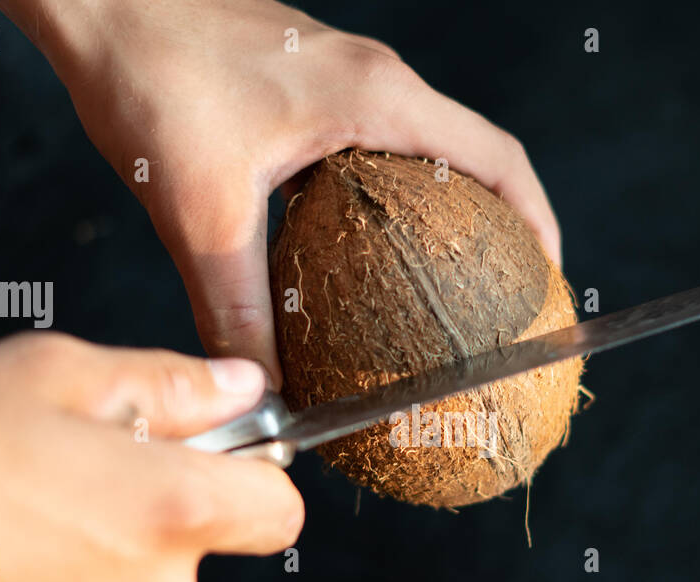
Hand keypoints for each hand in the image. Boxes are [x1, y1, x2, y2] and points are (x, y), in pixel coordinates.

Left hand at [0, 0, 561, 385]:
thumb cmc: (149, 73)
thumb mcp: (199, 210)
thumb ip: (234, 308)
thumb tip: (262, 391)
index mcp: (376, 98)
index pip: (497, 158)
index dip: (539, 222)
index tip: (549, 281)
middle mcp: (373, 80)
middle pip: (475, 154)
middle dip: (503, 223)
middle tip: (504, 292)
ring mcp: (341, 76)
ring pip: (426, 147)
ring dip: (449, 208)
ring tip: (447, 279)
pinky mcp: (305, 83)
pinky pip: (376, 143)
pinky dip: (393, 195)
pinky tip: (362, 246)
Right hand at [0, 333, 302, 581]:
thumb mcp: (51, 374)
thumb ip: (168, 383)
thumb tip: (242, 388)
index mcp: (173, 508)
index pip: (278, 510)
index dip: (252, 477)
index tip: (210, 460)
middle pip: (196, 550)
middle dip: (151, 512)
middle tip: (66, 475)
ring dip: (101, 563)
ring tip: (13, 525)